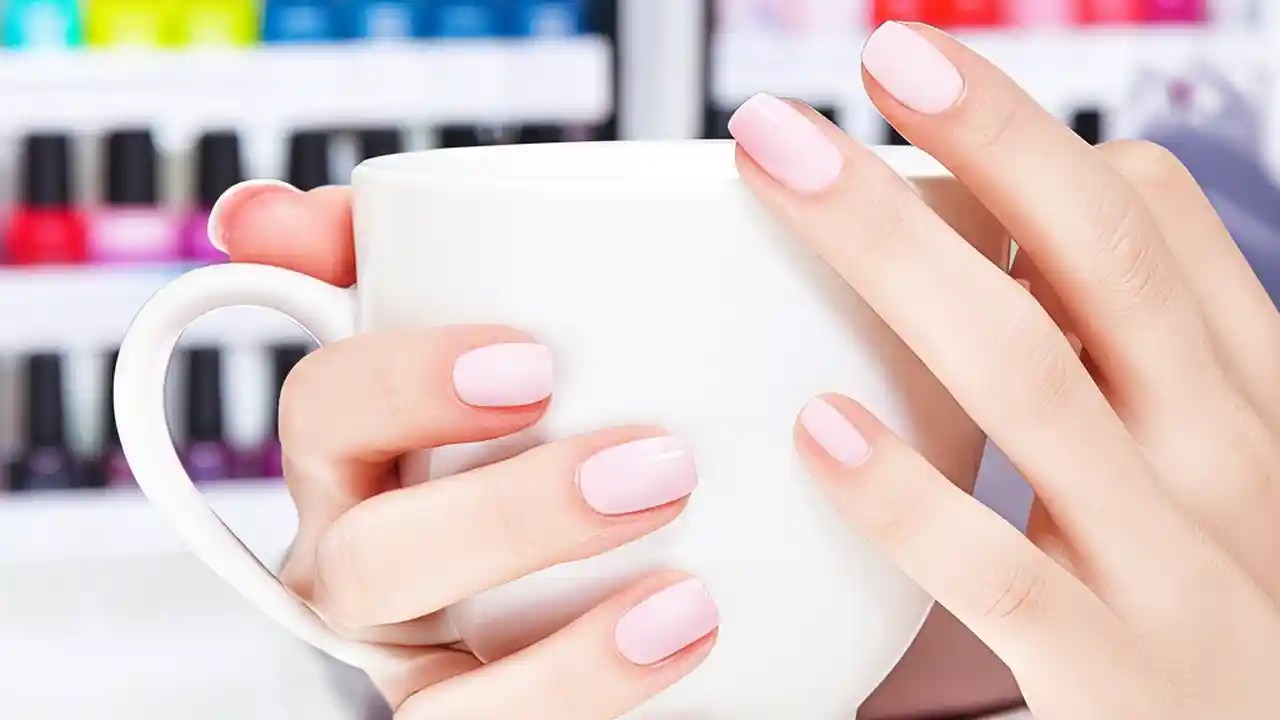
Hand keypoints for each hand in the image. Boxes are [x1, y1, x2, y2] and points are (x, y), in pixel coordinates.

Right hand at [211, 184, 717, 717]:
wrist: (703, 545)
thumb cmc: (586, 407)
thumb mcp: (534, 319)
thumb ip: (425, 246)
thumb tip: (258, 217)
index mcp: (367, 456)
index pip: (325, 410)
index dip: (399, 384)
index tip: (534, 361)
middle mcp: (372, 565)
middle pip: (366, 560)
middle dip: (499, 519)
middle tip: (656, 466)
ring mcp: (424, 660)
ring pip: (427, 690)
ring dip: (558, 655)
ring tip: (689, 591)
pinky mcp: (489, 716)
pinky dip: (581, 691)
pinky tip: (686, 630)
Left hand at [730, 22, 1279, 718]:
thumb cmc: (1218, 617)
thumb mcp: (1204, 475)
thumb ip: (1123, 374)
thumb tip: (990, 268)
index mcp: (1243, 400)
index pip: (1159, 225)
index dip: (1041, 141)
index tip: (927, 78)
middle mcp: (1221, 462)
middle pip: (1098, 258)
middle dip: (987, 138)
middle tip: (878, 54)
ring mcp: (1173, 569)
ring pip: (1030, 380)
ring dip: (896, 259)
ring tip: (787, 171)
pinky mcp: (1113, 677)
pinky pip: (1000, 571)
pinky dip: (907, 495)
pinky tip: (820, 427)